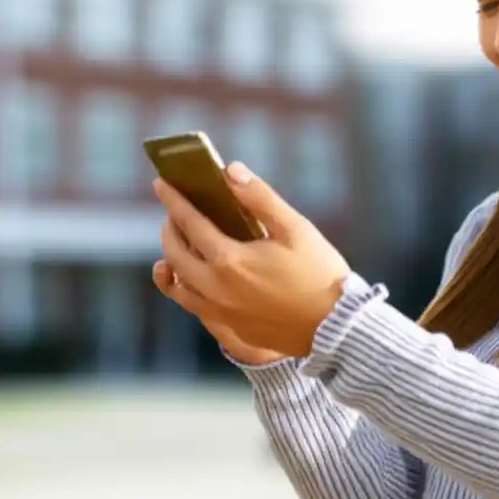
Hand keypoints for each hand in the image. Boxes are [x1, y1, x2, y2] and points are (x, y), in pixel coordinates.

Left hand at [151, 161, 351, 357]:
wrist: (336, 328)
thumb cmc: (320, 273)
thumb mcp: (295, 228)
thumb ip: (260, 198)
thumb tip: (230, 170)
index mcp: (230, 260)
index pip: (189, 222)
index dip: (173, 200)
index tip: (161, 183)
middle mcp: (216, 289)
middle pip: (175, 255)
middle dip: (169, 229)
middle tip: (173, 212)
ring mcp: (221, 312)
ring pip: (178, 286)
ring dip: (171, 261)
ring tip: (178, 244)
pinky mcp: (231, 327)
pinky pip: (194, 306)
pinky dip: (185, 288)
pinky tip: (194, 278)